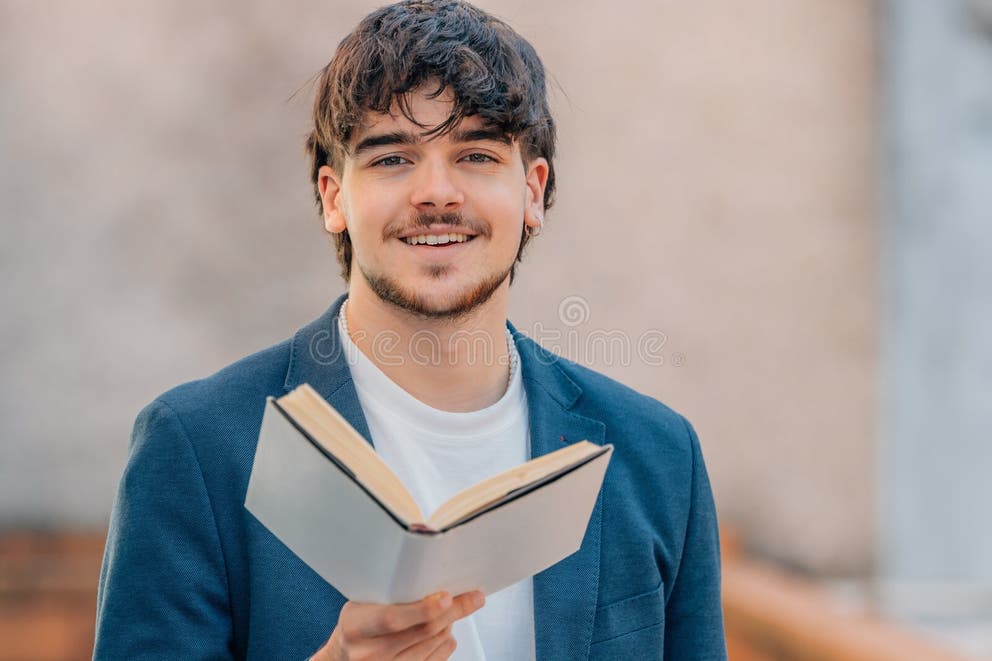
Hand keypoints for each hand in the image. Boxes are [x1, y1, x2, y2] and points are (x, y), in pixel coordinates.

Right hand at [313, 590, 484, 660]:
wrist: (345, 657)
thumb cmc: (359, 620)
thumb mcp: (362, 598)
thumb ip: (389, 580)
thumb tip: (422, 536)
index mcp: (355, 626)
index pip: (393, 619)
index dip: (423, 609)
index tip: (446, 596)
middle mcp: (369, 653)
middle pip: (421, 631)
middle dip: (452, 611)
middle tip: (474, 597)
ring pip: (432, 645)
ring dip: (450, 623)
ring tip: (455, 607)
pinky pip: (434, 660)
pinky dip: (446, 642)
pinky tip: (445, 628)